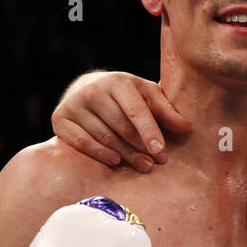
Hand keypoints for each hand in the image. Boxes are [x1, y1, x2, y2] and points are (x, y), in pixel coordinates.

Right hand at [51, 71, 190, 171]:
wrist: (86, 88)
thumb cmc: (124, 95)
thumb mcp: (146, 96)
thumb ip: (165, 111)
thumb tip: (186, 127)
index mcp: (117, 81)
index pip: (135, 110)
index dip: (149, 131)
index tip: (160, 151)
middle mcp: (93, 90)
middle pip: (121, 126)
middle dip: (140, 147)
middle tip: (156, 163)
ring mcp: (74, 104)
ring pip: (104, 137)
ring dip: (125, 155)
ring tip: (143, 165)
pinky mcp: (60, 119)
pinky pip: (82, 143)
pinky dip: (100, 154)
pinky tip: (116, 162)